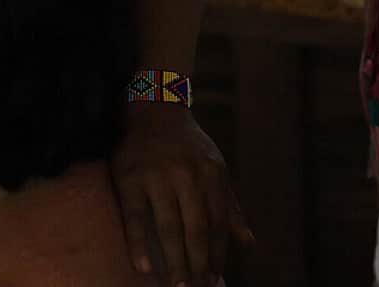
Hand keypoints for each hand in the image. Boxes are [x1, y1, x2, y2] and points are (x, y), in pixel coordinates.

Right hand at [110, 103, 252, 286]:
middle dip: (198, 263)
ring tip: (175, 285)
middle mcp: (188, 176)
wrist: (155, 109)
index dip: (217, 254)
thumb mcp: (216, 170)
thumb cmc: (189, 147)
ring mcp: (158, 177)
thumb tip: (248, 244)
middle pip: (195, 228)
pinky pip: (134, 216)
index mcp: (212, 175)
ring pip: (168, 226)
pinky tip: (143, 267)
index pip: (217, 223)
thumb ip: (230, 208)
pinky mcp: (130, 178)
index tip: (215, 280)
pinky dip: (138, 243)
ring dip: (173, 259)